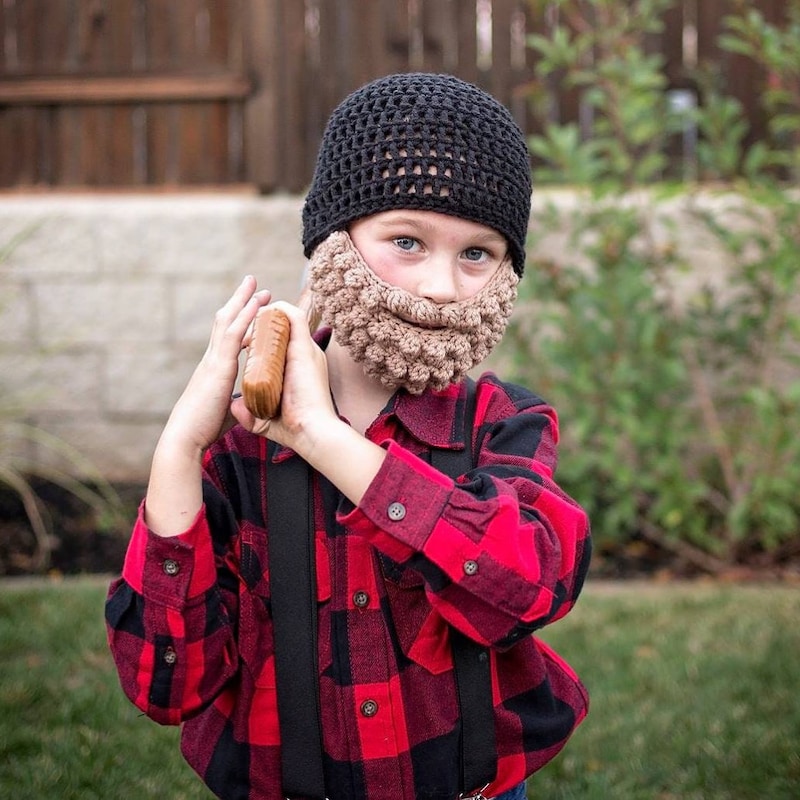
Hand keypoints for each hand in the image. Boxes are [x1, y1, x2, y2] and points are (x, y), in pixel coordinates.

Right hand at [162, 276, 271, 456]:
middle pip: (225, 320)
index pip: (226, 336)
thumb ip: (237, 403)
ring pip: (228, 321)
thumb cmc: (204, 429)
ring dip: (243, 301)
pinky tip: (258, 304)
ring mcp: (213, 360)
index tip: (251, 305)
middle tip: (253, 283)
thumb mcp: (226, 410)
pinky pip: (233, 334)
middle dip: (239, 300)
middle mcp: (211, 359)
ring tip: (257, 285)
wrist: (186, 438)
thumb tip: (247, 404)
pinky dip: (246, 317)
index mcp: (213, 369)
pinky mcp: (218, 367)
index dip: (238, 319)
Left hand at [231, 301, 337, 454]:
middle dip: (262, 320)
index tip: (245, 342)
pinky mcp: (304, 346)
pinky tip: (257, 317)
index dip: (263, 336)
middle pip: (283, 325)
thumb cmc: (293, 430)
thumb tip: (235, 404)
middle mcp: (304, 354)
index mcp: (298, 368)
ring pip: (286, 316)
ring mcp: (306, 349)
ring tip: (247, 321)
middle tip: (244, 327)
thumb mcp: (264, 419)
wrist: (312, 433)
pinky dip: (276, 311)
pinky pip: (292, 316)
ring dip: (266, 314)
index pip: (282, 342)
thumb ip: (249, 412)